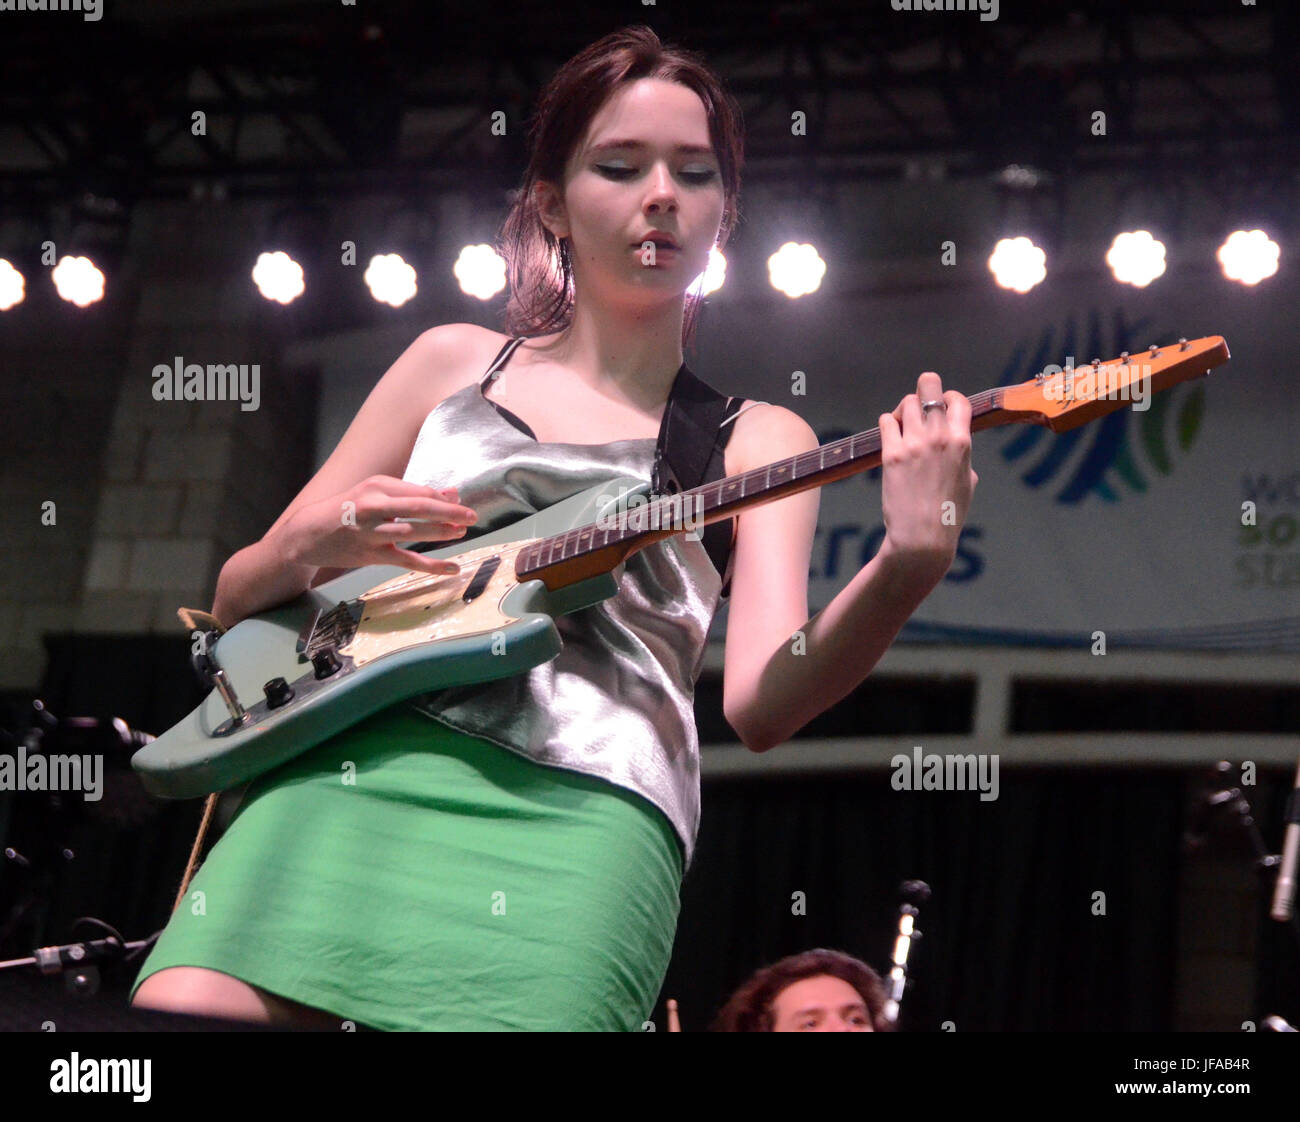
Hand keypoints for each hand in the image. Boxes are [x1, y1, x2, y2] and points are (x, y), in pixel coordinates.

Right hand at [279, 475, 476, 574]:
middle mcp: (374, 506)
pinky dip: (432, 566)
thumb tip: (451, 493)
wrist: (308, 533)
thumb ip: (413, 494)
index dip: (444, 499)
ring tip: (461, 532)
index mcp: (378, 486)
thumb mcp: (376, 493)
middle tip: (472, 516)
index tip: (463, 504)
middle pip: (420, 507)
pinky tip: (452, 568)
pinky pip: (407, 560)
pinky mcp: (371, 555)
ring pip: (414, 532)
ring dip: (442, 532)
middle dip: (450, 512)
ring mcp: (372, 532)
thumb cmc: (348, 510)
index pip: (419, 492)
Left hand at [877, 372, 977, 579]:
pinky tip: (891, 438)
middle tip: (919, 404)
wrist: (922, 537)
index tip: (943, 406)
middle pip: (930, 386)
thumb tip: (956, 444)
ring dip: (905, 410)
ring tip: (904, 426)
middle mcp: (939, 437)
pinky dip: (888, 425)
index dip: (949, 397)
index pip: (958, 400)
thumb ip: (962, 456)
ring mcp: (914, 444)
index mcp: (962, 442)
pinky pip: (887, 421)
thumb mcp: (968, 481)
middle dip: (925, 389)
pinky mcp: (892, 454)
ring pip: (907, 402)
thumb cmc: (948, 514)